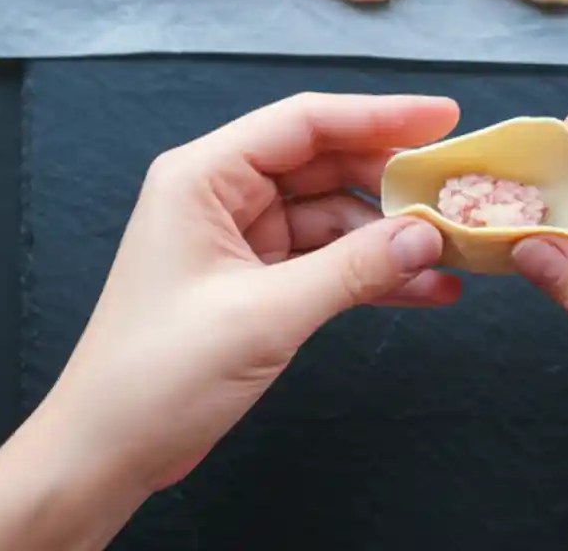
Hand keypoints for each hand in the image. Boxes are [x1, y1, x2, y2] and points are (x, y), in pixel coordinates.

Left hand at [0, 93, 461, 549]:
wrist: (108, 451)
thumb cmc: (158, 374)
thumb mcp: (265, 314)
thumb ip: (351, 270)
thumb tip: (425, 235)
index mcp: (204, 177)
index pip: (304, 123)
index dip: (380, 115)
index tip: (445, 118)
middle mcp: (223, 196)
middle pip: (325, 165)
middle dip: (392, 182)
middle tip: (459, 194)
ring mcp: (241, 241)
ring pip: (333, 218)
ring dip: (390, 238)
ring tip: (455, 252)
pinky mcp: (257, 284)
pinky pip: (327, 263)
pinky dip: (371, 275)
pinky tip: (425, 289)